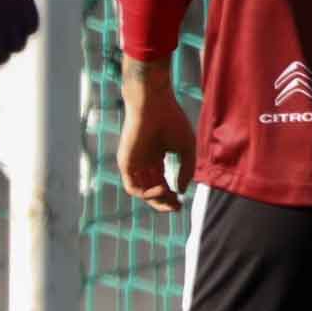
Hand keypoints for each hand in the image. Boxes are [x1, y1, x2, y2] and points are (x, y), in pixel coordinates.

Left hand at [119, 69, 195, 213]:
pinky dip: (147, 194)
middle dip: (164, 202)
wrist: (153, 104)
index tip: (182, 202)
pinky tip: (162, 189)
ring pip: (142, 192)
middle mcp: (143, 162)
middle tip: (177, 207)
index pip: (161, 182)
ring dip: (157, 200)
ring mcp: (133, 163)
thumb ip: (186, 170)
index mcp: (155, 157)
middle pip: (151, 190)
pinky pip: (133, 187)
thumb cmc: (171, 121)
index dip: (171, 195)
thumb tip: (182, 191)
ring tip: (171, 200)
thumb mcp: (186, 149)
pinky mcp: (125, 163)